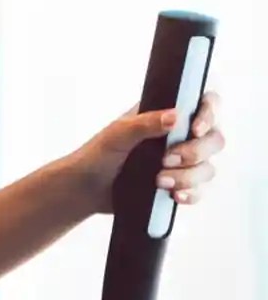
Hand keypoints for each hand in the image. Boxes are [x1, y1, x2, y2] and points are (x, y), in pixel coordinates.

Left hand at [66, 92, 224, 214]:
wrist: (85, 189)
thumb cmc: (97, 154)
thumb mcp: (116, 134)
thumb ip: (144, 123)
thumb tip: (175, 116)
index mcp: (167, 114)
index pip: (205, 103)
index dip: (210, 113)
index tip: (195, 129)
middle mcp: (180, 136)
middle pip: (214, 138)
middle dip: (196, 151)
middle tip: (167, 159)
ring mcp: (182, 162)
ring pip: (208, 167)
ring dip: (188, 176)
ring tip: (159, 181)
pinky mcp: (179, 185)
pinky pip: (199, 190)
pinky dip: (191, 193)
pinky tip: (174, 196)